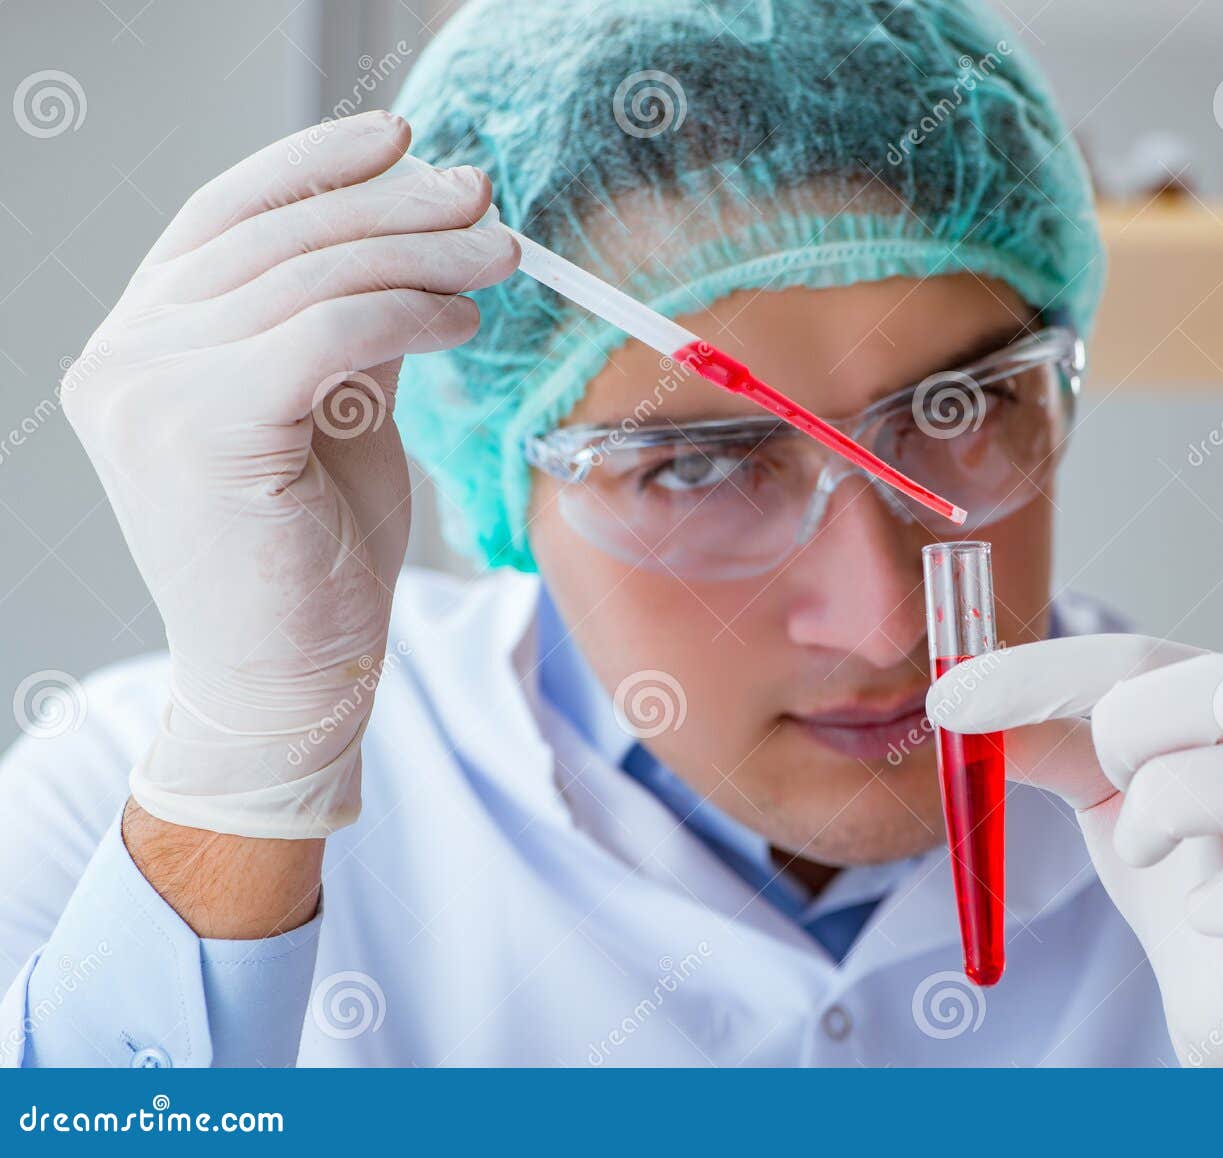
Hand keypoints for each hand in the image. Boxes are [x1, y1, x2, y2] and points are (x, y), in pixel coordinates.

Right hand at [64, 111, 517, 838]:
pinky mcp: (199, 426)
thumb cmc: (314, 555)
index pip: (224, 217)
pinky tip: (463, 326)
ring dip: (423, 256)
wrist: (291, 680)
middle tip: (485, 199)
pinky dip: (410, 313)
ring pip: (311, 276)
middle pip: (276, 236)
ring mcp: (143, 389)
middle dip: (395, 206)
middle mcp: (120, 355)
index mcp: (139, 343)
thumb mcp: (337, 412)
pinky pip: (328, 329)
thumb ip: (351, 323)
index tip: (401, 138)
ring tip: (499, 260)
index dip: (313, 164)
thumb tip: (421, 230)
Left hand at [927, 635, 1222, 1066]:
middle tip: (1109, 783)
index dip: (1037, 675)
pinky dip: (1212, 905)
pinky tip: (1203, 914)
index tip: (948, 700)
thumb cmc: (1184, 869)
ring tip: (1145, 850)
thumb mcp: (1103, 792)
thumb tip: (960, 700)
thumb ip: (1047, 741)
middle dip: (1131, 733)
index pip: (1137, 658)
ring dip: (1169, 813)